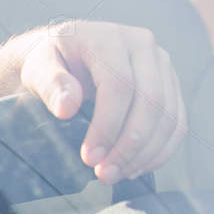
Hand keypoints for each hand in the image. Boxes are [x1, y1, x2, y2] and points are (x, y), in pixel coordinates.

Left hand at [0, 20, 186, 184]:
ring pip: (169, 115)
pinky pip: (177, 122)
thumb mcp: (37, 67)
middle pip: (151, 101)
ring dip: (146, 153)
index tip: (90, 157)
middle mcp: (143, 46)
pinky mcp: (170, 85)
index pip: (120, 85)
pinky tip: (136, 167)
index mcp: (109, 38)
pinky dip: (160, 150)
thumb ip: (49, 83)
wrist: (61, 55)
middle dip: (129, 145)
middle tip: (104, 174)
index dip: (107, 126)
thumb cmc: (47, 62)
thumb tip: (67, 107)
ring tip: (116, 174)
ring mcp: (161, 64)